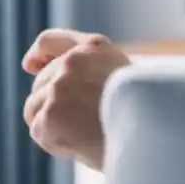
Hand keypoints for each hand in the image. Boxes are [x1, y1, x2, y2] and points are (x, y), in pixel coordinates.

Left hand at [22, 29, 130, 171]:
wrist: (153, 131)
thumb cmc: (143, 110)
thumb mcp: (119, 74)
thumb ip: (88, 68)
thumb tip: (33, 66)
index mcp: (95, 47)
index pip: (50, 40)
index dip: (38, 53)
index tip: (31, 65)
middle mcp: (73, 61)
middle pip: (41, 82)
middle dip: (54, 102)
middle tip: (87, 121)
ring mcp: (58, 87)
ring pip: (35, 107)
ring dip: (52, 122)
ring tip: (87, 131)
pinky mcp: (48, 114)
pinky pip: (39, 131)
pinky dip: (55, 141)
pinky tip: (82, 143)